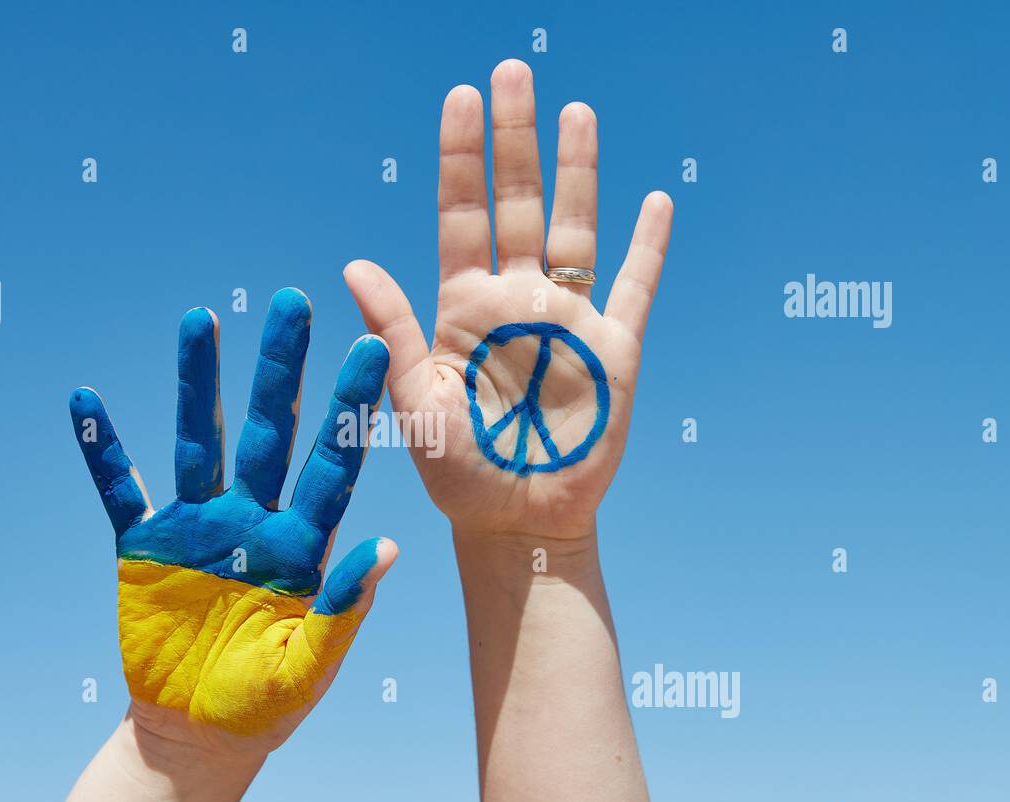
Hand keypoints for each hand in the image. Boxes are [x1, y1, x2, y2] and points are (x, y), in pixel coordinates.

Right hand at [69, 288, 395, 756]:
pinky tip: (84, 403)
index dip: (350, 408)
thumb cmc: (267, 704)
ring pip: (198, 441)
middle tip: (292, 302)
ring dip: (196, 384)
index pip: (332, 463)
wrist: (198, 731)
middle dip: (279, 369)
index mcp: (302, 543)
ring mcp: (197, 527)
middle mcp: (252, 519)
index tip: (372, 348)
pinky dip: (101, 451)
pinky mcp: (144, 545)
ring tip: (200, 320)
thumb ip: (343, 608)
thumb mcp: (311, 665)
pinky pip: (119, 489)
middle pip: (267, 431)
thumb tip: (389, 548)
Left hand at [344, 59, 673, 541]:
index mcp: (463, 307)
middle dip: (516, 141)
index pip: (461, 215)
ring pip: (577, 229)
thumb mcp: (415, 404)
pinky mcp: (615, 350)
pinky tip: (655, 201)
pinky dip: (647, 247)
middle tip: (513, 73)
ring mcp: (569, 319)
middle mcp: (517, 300)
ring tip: (577, 112)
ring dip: (578, 172)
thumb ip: (394, 333)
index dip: (461, 159)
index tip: (460, 98)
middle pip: (519, 203)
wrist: (518, 519)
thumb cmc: (458, 471)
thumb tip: (354, 264)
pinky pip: (635, 287)